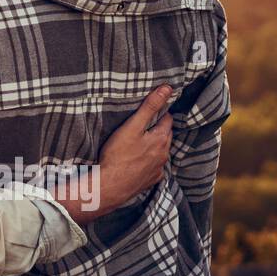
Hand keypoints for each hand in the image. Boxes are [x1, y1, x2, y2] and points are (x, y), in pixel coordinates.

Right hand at [57, 85, 173, 225]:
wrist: (109, 186)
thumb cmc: (118, 155)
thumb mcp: (132, 126)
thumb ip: (149, 107)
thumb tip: (167, 89)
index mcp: (161, 139)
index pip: (167, 119)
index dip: (159, 112)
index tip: (150, 108)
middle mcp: (164, 154)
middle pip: (165, 135)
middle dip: (157, 128)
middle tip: (142, 123)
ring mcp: (158, 169)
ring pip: (160, 151)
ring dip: (153, 145)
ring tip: (139, 141)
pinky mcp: (150, 180)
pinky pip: (154, 167)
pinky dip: (148, 161)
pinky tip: (137, 160)